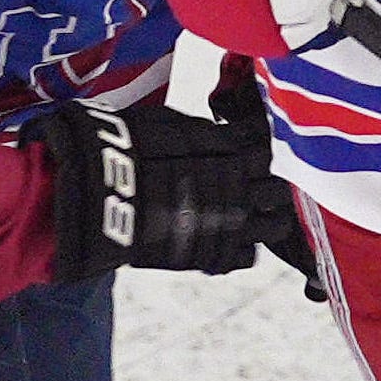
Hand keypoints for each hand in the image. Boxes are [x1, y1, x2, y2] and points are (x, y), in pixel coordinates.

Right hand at [40, 99, 309, 280]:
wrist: (100, 193)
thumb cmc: (127, 150)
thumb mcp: (168, 125)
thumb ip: (203, 132)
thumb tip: (220, 131)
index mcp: (232, 150)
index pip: (268, 148)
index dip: (258, 151)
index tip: (248, 153)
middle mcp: (241, 186)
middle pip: (279, 188)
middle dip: (268, 187)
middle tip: (251, 189)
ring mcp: (233, 222)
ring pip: (278, 225)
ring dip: (266, 220)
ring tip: (247, 218)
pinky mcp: (217, 254)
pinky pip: (249, 256)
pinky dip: (240, 249)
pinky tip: (224, 240)